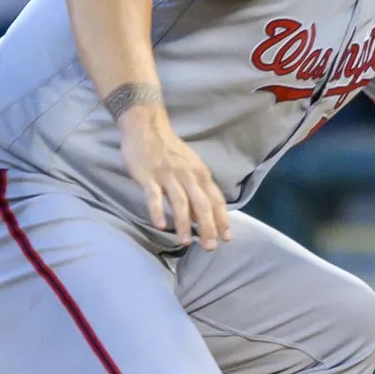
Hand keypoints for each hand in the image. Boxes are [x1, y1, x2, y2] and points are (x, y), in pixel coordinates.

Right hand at [116, 102, 230, 249]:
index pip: (216, 200)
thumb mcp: (190, 167)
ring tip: (185, 242)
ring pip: (180, 203)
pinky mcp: (148, 176)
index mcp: (200, 174)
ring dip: (184, 224)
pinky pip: (154, 196)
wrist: (147, 126)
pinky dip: (158, 211)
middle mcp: (188, 176)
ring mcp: (168, 176)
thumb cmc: (169, 150)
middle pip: (202, 204)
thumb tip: (203, 216)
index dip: (222, 220)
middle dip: (208, 227)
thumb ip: (197, 189)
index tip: (227, 238)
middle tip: (210, 247)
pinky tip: (160, 225)